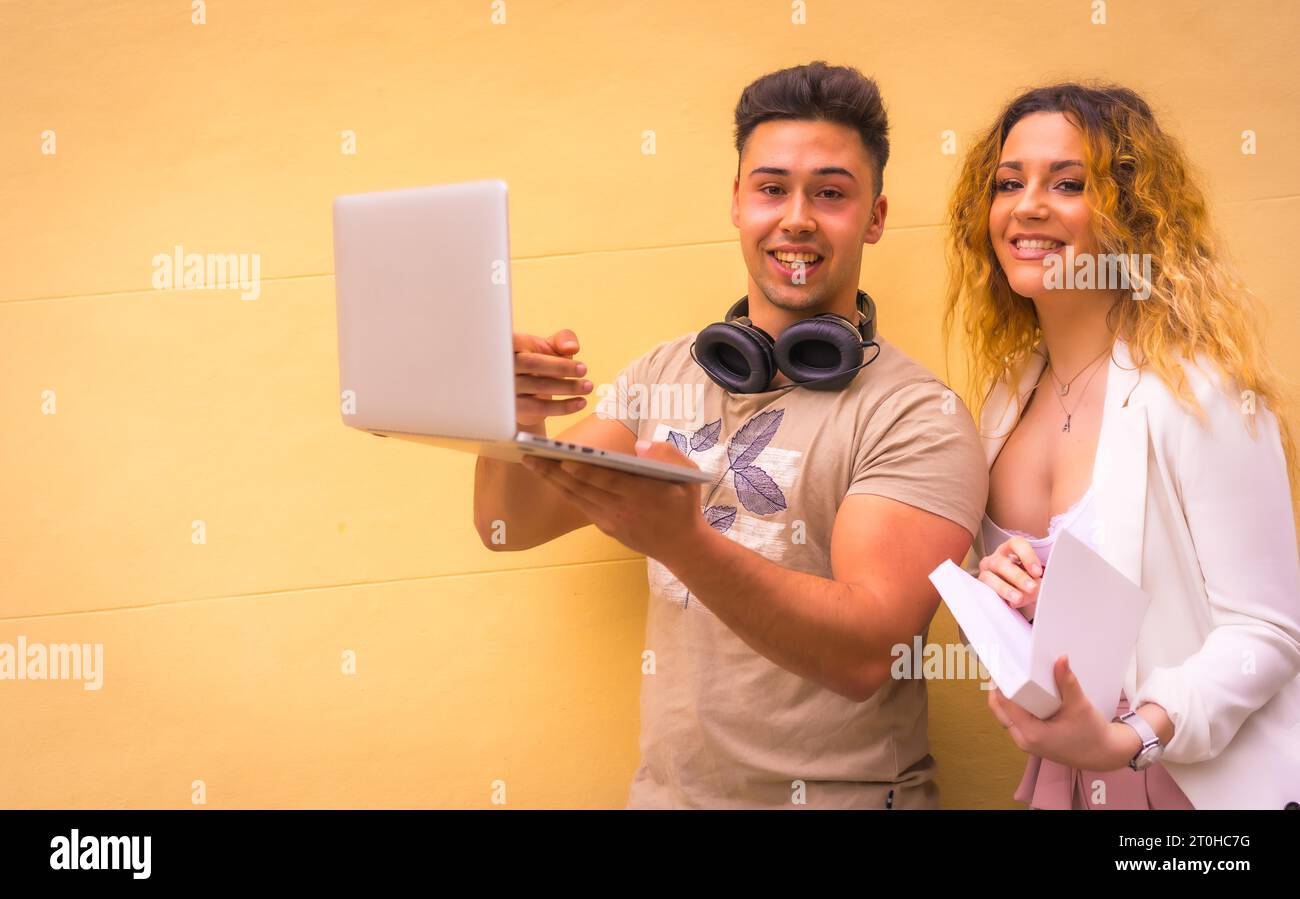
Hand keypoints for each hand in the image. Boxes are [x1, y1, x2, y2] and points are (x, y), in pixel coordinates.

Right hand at [513, 329, 592, 427]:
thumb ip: (563, 339)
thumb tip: (571, 347)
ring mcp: (506, 387)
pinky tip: (580, 403)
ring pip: (538, 386)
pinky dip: (563, 406)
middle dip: (561, 366)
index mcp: (510, 344)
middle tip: (584, 369)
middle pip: (532, 362)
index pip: (526, 341)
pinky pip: (539, 407)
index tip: (573, 352)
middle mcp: (503, 364)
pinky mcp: (513, 408)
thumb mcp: (550, 347)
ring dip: (567, 387)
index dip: (545, 344)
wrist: (527, 395)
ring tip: (588, 386)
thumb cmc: (538, 362)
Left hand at [521, 440, 705, 562]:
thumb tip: (639, 446)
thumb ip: (667, 455)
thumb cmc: (684, 505)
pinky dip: (565, 491)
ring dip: (552, 481)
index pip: (609, 481)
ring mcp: (612, 520)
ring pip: (577, 497)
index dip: (585, 472)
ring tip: (533, 463)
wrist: (682, 546)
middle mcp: (624, 508)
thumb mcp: (689, 475)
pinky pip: (581, 506)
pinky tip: (551, 478)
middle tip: (531, 455)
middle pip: (584, 488)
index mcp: (644, 493)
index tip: (564, 460)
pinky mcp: (606, 528)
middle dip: (555, 471)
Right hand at [978, 536, 1041, 620]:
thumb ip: (1036, 583)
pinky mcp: (980, 587)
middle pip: (1002, 563)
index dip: (1027, 556)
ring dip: (1005, 588)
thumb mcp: (1034, 580)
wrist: (1016, 598)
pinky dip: (996, 596)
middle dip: (1018, 577)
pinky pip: (983, 591)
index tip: (1038, 572)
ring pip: (989, 577)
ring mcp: (985, 573)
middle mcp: (995, 559)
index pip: (1016, 544)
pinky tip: (1007, 603)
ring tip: (1018, 599)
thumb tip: (1032, 591)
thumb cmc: (1025, 584)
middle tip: (1032, 588)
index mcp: (1010, 550)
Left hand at [988, 655, 1137, 770]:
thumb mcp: (1079, 705)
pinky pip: (1014, 720)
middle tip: (1005, 667)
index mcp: (1031, 733)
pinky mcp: (1031, 740)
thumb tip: (1061, 660)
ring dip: (1006, 697)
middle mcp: (1024, 740)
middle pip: (1000, 710)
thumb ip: (1067, 682)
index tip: (1001, 666)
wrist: (1104, 754)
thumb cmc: (1092, 735)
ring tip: (1011, 676)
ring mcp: (1026, 742)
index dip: (1000, 683)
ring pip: (1005, 715)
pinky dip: (1014, 707)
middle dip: (999, 688)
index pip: (1004, 704)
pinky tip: (1020, 693)